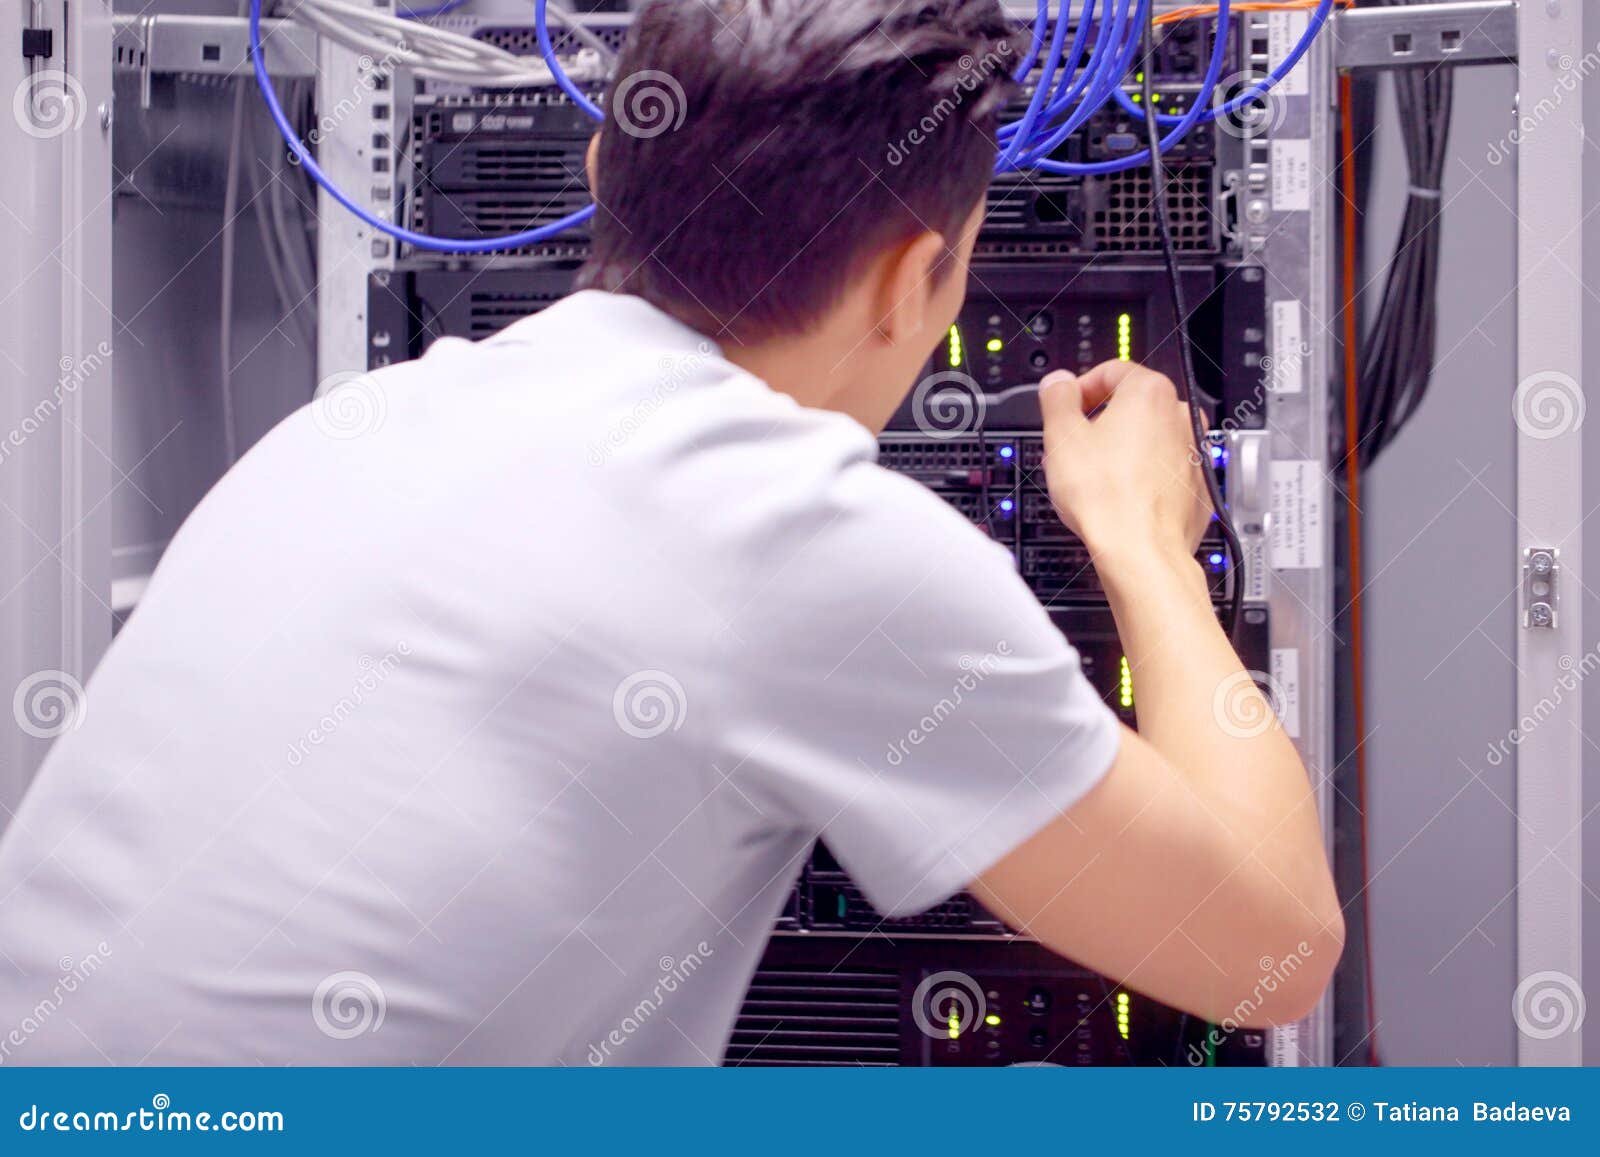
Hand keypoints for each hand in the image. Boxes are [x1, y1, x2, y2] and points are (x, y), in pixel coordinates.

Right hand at [1036, 361, 1214, 570]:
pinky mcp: (1195, 484)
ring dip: (1120, 448)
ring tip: (1092, 475)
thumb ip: (1057, 398)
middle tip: (1073, 445)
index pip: (1110, 370)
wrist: (1141, 551)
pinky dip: (1141, 475)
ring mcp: (1193, 450)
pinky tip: (1117, 494)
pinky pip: (1163, 468)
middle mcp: (1180, 415)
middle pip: (1131, 404)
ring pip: (1148, 438)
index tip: (1065, 406)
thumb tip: (1057, 382)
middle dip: (1099, 421)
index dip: (1079, 388)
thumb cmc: (1107, 498)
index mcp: (1149, 392)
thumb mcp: (1062, 437)